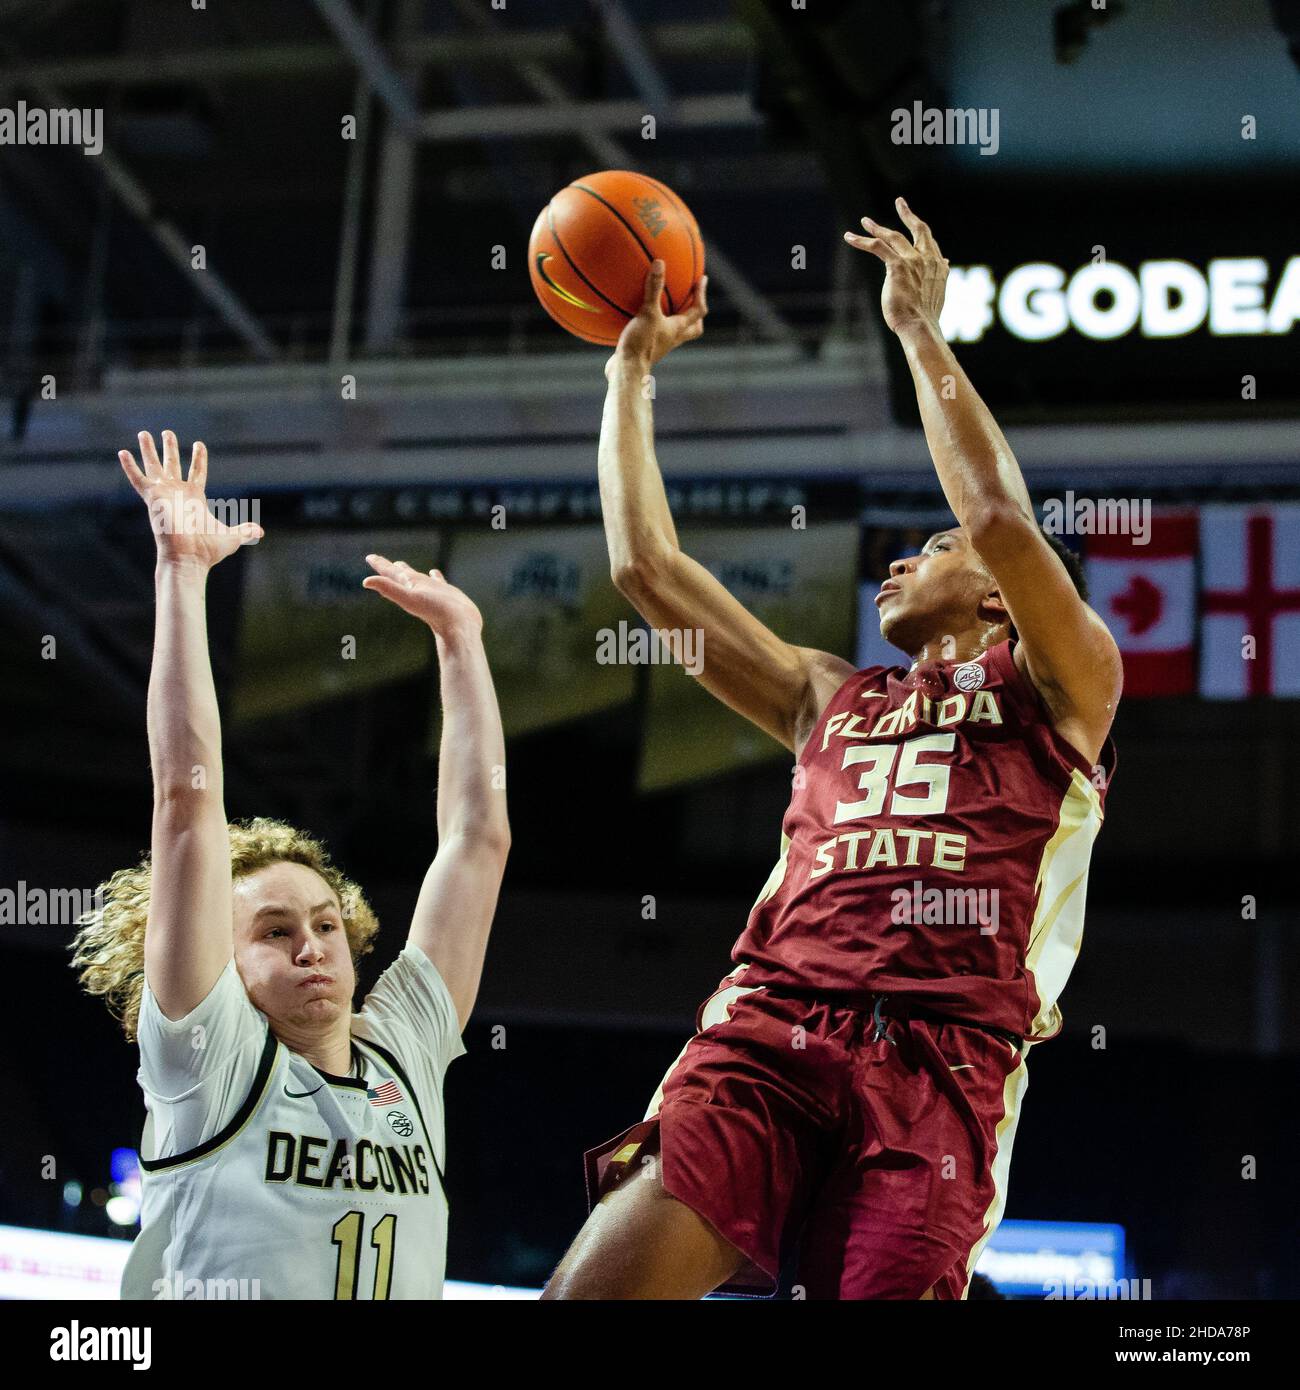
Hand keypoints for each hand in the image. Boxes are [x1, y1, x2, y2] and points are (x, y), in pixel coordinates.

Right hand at [119, 430, 262, 567]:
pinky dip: (130, 467)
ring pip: (154, 466)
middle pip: (173, 465)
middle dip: (170, 449)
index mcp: (195, 498)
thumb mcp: (232, 537)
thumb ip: (244, 530)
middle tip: (167, 432)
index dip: (198, 459)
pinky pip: (138, 480)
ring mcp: (164, 494)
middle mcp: (178, 493)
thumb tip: (259, 532)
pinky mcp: (153, 498)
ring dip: (149, 450)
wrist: (189, 558)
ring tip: (144, 433)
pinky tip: (122, 452)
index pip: (197, 472)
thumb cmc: (207, 551)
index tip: (199, 444)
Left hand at [362, 555, 482, 638]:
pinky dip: (434, 576)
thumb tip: (365, 582)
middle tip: (380, 560)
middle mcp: (418, 588)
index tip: (369, 557)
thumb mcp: (409, 598)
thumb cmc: (435, 612)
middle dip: (390, 568)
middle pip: (399, 574)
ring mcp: (432, 591)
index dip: (379, 564)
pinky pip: (437, 581)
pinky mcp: (446, 594)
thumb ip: (388, 588)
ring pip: (417, 578)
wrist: (460, 626)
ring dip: (408, 571)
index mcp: (408, 587)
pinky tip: (434, 573)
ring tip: (401, 565)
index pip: (390, 573)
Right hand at [605, 262, 707, 377]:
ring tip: (669, 306)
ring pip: (676, 332)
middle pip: (694, 327)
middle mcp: (673, 338)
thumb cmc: (641, 344)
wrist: (626, 371)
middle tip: (693, 299)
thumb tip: (659, 263)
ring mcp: (661, 345)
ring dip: (676, 320)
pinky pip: (655, 334)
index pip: (698, 310)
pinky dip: (653, 325)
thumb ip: (653, 288)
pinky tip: (639, 316)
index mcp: (678, 328)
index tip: (702, 279)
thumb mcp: (647, 312)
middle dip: (696, 313)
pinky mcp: (647, 349)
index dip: (701, 294)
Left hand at [843, 196, 948, 335]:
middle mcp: (928, 260)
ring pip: (892, 236)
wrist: (920, 326)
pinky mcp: (897, 266)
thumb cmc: (926, 317)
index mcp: (939, 267)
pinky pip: (877, 246)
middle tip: (900, 202)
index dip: (924, 236)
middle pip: (919, 230)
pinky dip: (862, 241)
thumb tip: (947, 262)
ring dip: (877, 227)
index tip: (918, 225)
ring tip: (865, 221)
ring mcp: (913, 261)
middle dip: (908, 215)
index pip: (931, 244)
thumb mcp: (938, 293)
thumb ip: (940, 276)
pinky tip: (849, 237)